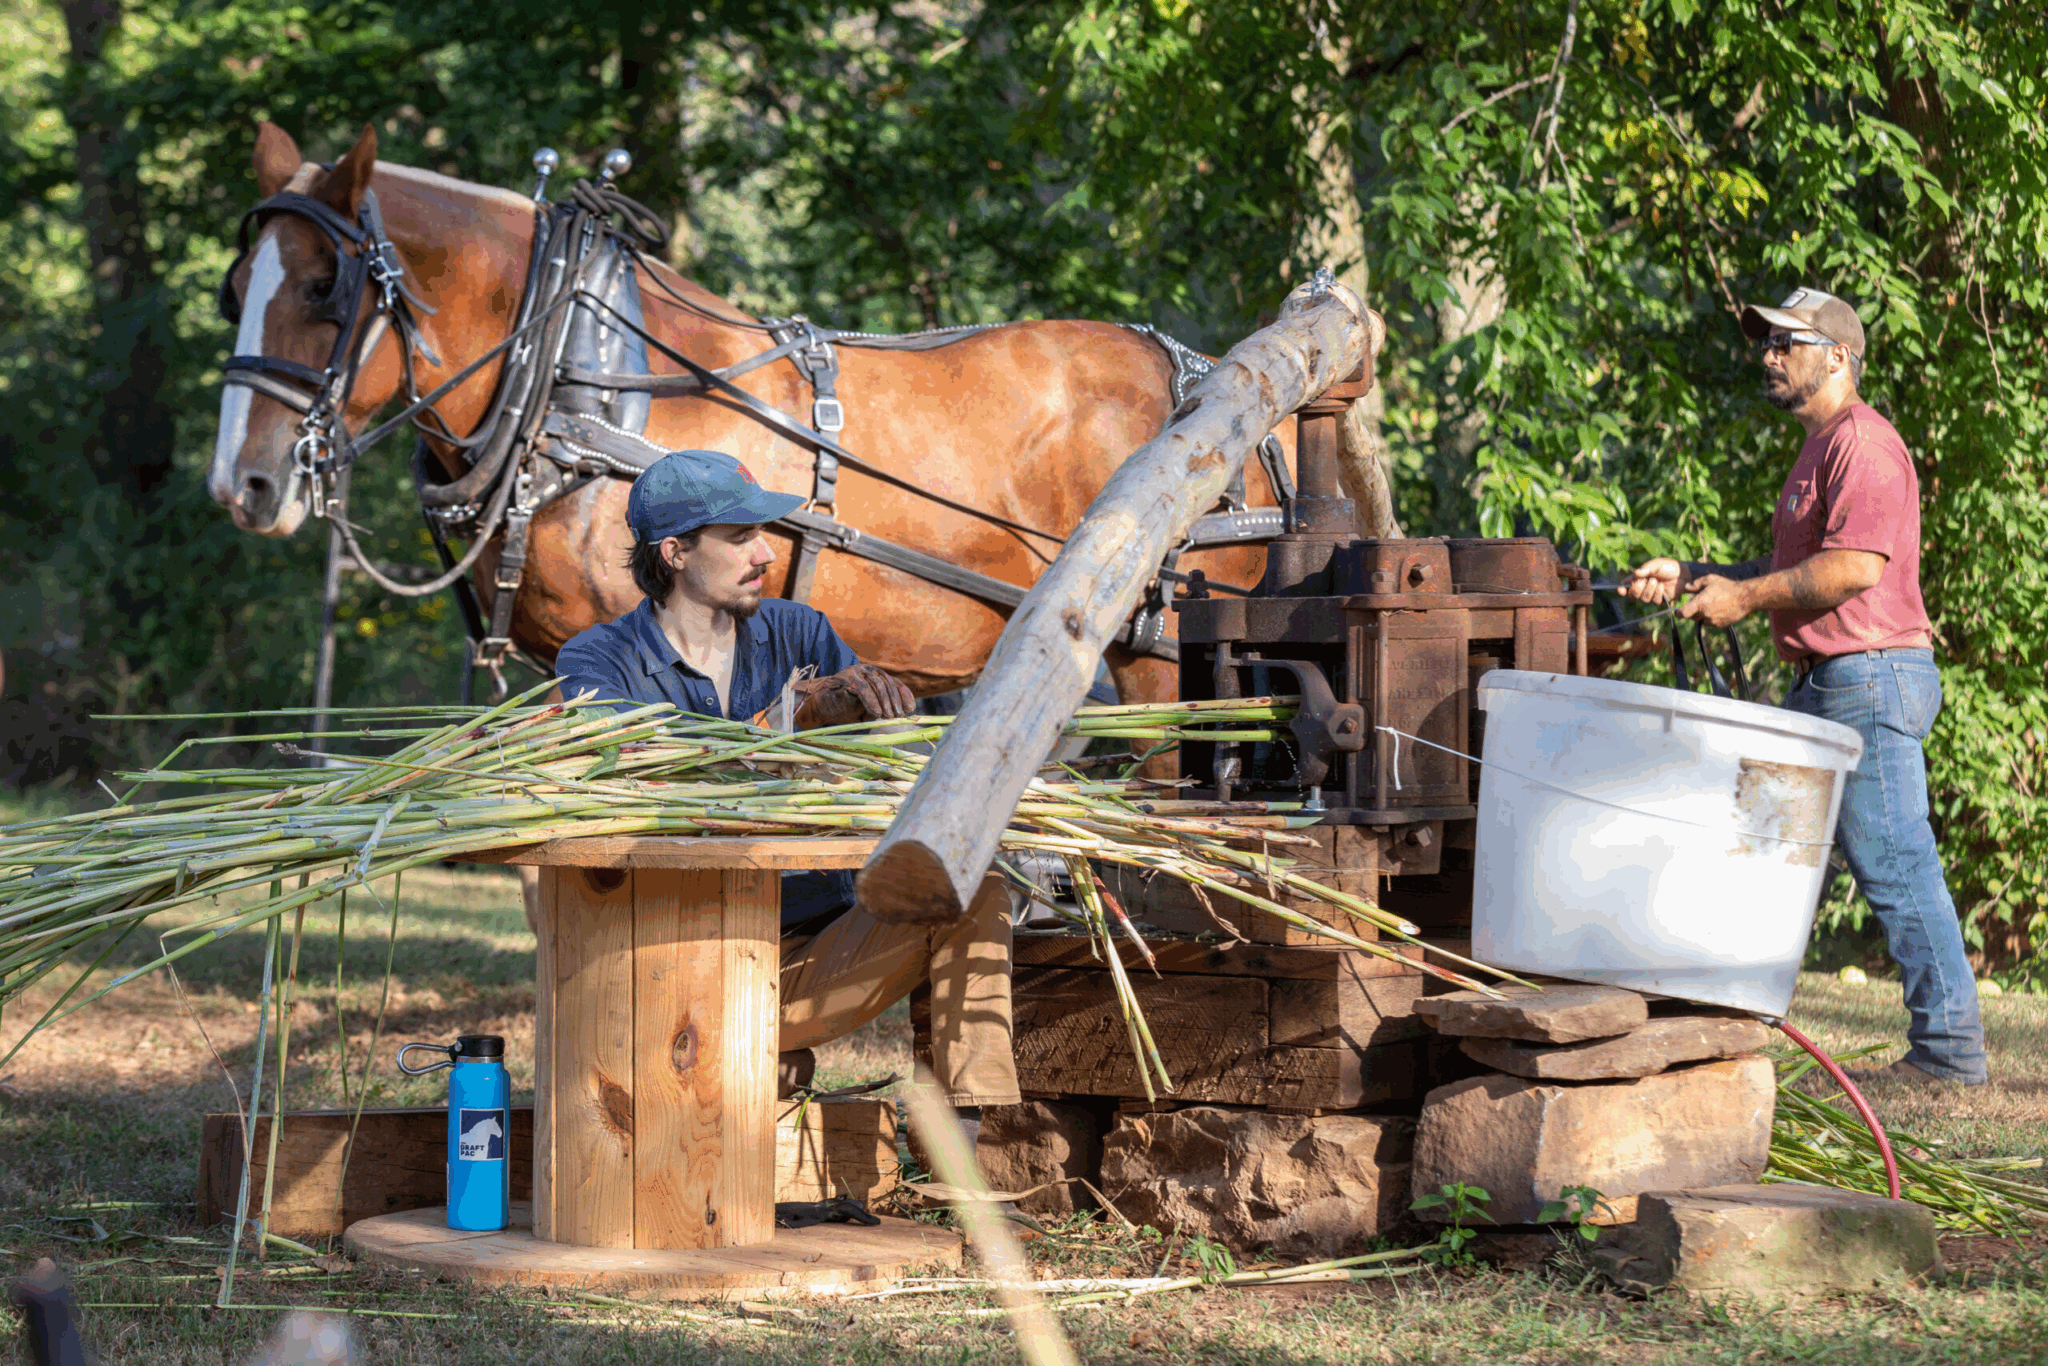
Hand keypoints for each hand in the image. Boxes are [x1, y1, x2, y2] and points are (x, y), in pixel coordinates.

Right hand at [789, 663, 916, 728]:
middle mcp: (868, 671)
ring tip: (888, 716)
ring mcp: (857, 672)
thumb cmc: (846, 710)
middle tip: (898, 716)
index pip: (894, 683)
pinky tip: (876, 713)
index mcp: (876, 677)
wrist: (821, 708)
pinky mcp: (847, 677)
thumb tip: (901, 715)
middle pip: (888, 683)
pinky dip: (871, 701)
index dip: (904, 695)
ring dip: (885, 702)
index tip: (910, 709)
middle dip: (895, 701)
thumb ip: (883, 709)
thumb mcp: (869, 710)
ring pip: (877, 684)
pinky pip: (863, 688)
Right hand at [1619, 557, 1682, 604]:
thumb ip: (1646, 568)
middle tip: (1646, 581)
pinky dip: (1658, 593)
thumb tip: (1636, 573)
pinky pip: (1654, 601)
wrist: (1683, 574)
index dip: (1621, 589)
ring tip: (1657, 581)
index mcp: (1638, 578)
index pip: (1625, 585)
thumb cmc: (1668, 567)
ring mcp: (1651, 595)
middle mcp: (1643, 588)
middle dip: (1637, 589)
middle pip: (1632, 595)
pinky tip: (1662, 586)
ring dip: (1649, 590)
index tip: (1621, 590)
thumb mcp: (1656, 564)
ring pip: (1643, 599)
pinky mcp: (1659, 600)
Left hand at [1676, 574, 1753, 626]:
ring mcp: (1713, 621)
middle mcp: (1705, 614)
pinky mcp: (1720, 625)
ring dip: (1702, 615)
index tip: (1679, 610)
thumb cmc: (1727, 586)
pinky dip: (1711, 618)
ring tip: (1712, 604)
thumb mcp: (1710, 579)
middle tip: (1702, 601)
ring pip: (1701, 620)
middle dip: (1693, 610)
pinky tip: (1719, 609)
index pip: (1682, 614)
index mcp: (1699, 604)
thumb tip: (1686, 587)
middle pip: (1691, 617)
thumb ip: (1696, 584)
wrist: (1745, 598)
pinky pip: (1711, 623)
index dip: (1679, 612)